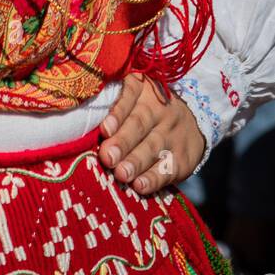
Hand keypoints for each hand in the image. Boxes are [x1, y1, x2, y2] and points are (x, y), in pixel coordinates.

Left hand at [97, 73, 205, 194]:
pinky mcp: (184, 156)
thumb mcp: (133, 98)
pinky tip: (140, 186)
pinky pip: (168, 168)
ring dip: (136, 162)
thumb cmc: (145, 109)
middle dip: (123, 142)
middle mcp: (160, 108)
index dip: (117, 112)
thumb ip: (111, 107)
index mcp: (143, 89)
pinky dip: (153, 178)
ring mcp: (174, 132)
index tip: (105, 129)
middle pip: (140, 124)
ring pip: (153, 147)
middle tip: (108, 157)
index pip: (130, 95)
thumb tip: (82, 129)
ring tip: (121, 173)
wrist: (193, 120)